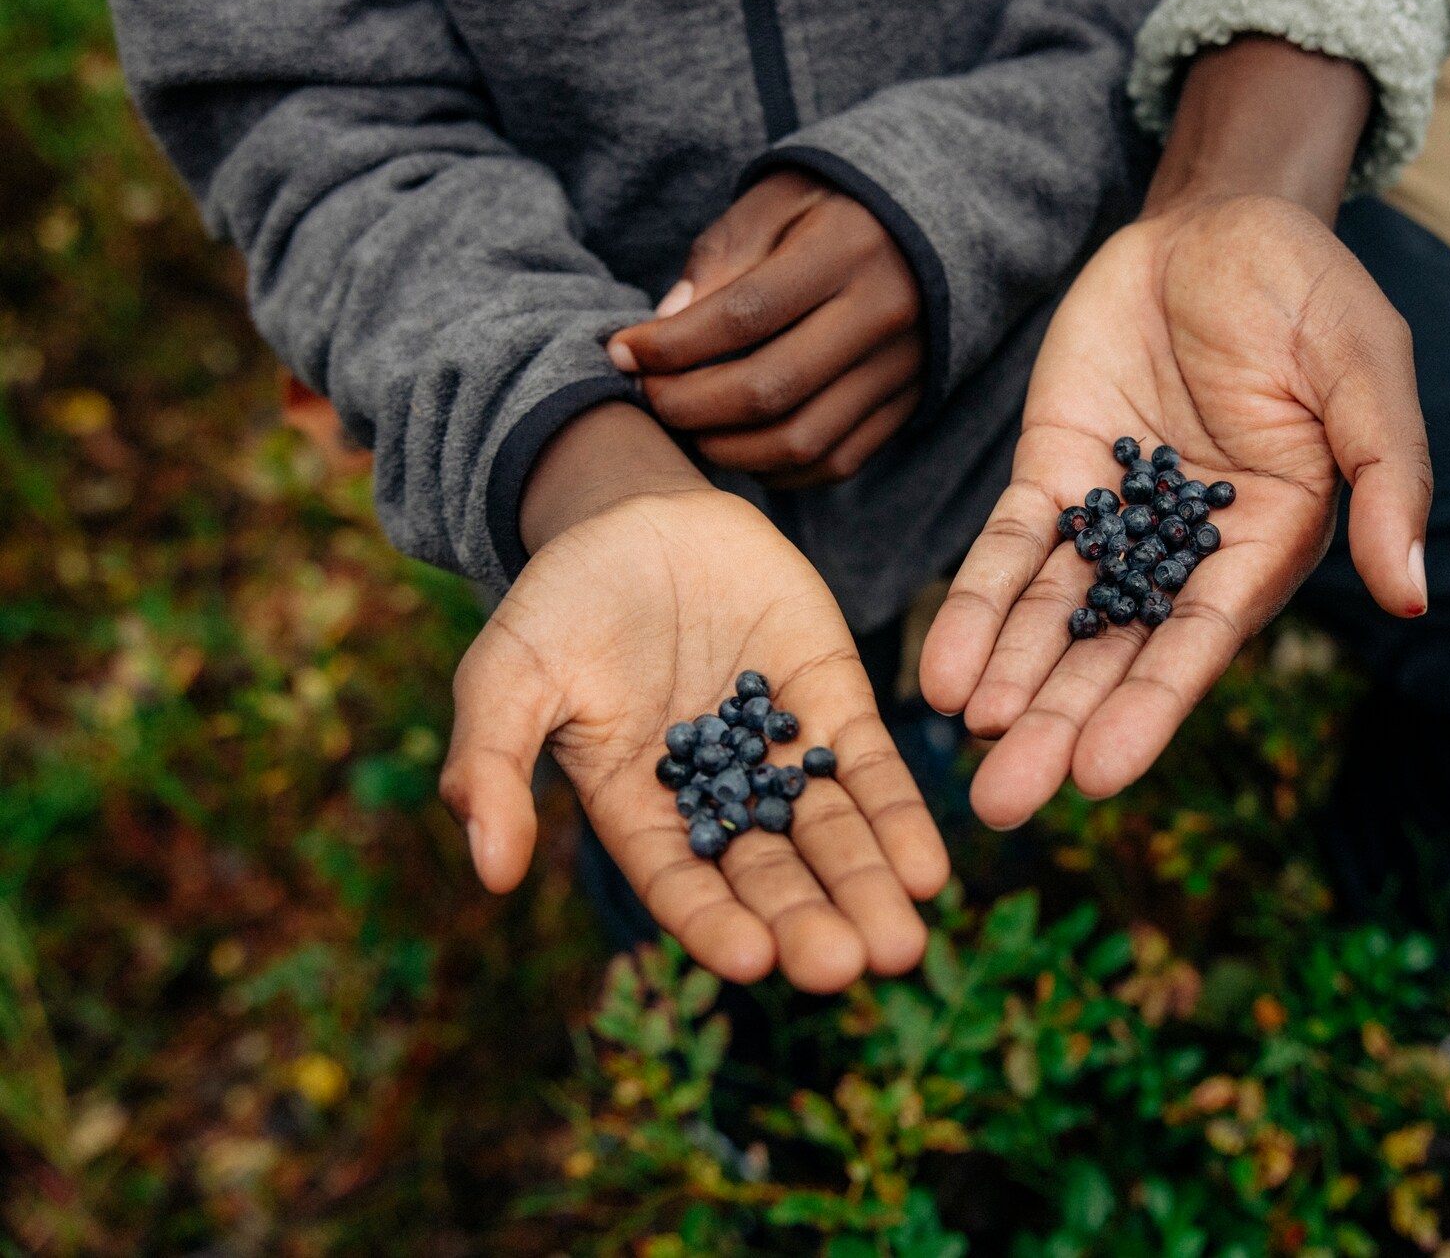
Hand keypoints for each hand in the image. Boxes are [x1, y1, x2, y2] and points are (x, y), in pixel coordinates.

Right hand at [440, 428, 948, 990]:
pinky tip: (929, 867)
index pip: (681, 882)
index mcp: (638, 809)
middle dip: (810, 921)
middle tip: (849, 966)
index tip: (753, 960)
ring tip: (903, 940)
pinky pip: (869, 766)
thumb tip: (492, 874)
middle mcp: (717, 798)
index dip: (714, 922)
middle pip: (769, 874)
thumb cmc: (558, 602)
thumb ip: (490, 766)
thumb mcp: (505, 675)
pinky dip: (898, 814)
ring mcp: (779, 752)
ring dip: (867, 885)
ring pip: (830, 833)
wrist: (635, 514)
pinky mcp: (831, 700)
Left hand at [608, 171, 924, 487]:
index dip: (671, 345)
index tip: (622, 352)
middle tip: (650, 396)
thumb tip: (663, 326)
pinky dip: (776, 468)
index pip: (744, 315)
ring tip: (688, 426)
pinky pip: (835, 461)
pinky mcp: (908, 403)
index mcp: (846, 249)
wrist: (933, 225)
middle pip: (769, 389)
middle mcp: (883, 314)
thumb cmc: (831, 208)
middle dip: (688, 405)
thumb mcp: (774, 201)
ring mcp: (901, 367)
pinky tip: (739, 444)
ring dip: (727, 449)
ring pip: (801, 440)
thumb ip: (720, 257)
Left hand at [918, 195, 1431, 827]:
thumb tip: (1415, 591)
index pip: (1202, 640)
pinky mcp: (1053, 479)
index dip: (1151, 706)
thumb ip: (1386, 474)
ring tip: (964, 746)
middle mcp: (1187, 555)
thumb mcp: (1364, 367)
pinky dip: (978, 607)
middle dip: (1059, 725)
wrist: (1216, 223)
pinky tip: (943, 668)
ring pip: (1054, 617)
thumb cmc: (1309, 292)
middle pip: (1115, 653)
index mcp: (1268, 545)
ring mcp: (1115, 521)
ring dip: (1010, 683)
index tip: (1099, 774)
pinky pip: (1010, 552)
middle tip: (1000, 802)